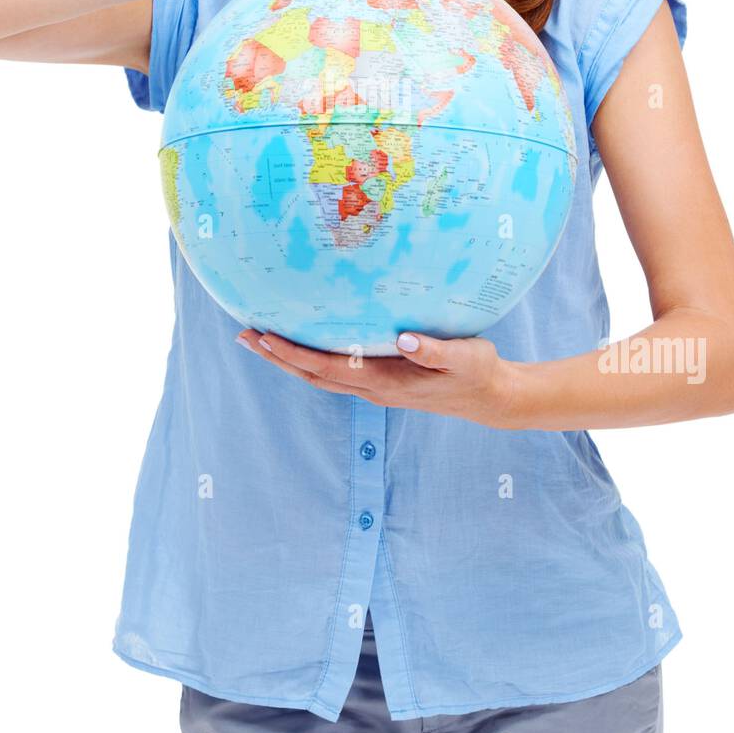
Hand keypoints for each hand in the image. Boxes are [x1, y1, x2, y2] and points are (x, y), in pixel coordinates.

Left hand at [235, 327, 518, 428]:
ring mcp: (375, 389)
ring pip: (320, 377)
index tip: (266, 337)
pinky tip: (301, 346)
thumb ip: (434, 351)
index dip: (295, 354)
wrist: (489, 398)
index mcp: (386, 382)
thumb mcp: (465, 357)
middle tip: (244, 335)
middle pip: (313, 375)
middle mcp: (373, 389)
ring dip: (288, 360)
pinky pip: (334, 373)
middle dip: (277, 357)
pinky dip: (310, 361)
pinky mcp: (380, 383)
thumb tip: (401, 340)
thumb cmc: (478, 372)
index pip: (329, 367)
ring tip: (259, 339)